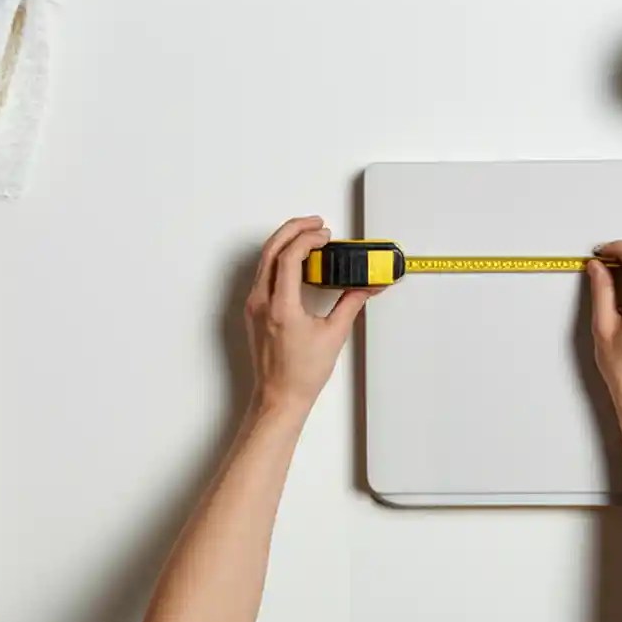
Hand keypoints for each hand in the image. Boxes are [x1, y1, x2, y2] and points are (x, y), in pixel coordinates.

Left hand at [245, 216, 372, 411]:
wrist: (279, 397)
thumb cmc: (301, 374)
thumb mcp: (334, 335)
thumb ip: (351, 303)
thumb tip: (367, 286)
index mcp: (280, 307)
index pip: (289, 256)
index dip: (308, 239)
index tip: (325, 236)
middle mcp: (261, 302)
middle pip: (271, 250)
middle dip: (294, 230)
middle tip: (316, 224)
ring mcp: (254, 306)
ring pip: (264, 260)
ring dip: (285, 243)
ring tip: (308, 237)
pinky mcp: (254, 311)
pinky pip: (264, 274)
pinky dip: (279, 260)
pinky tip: (297, 261)